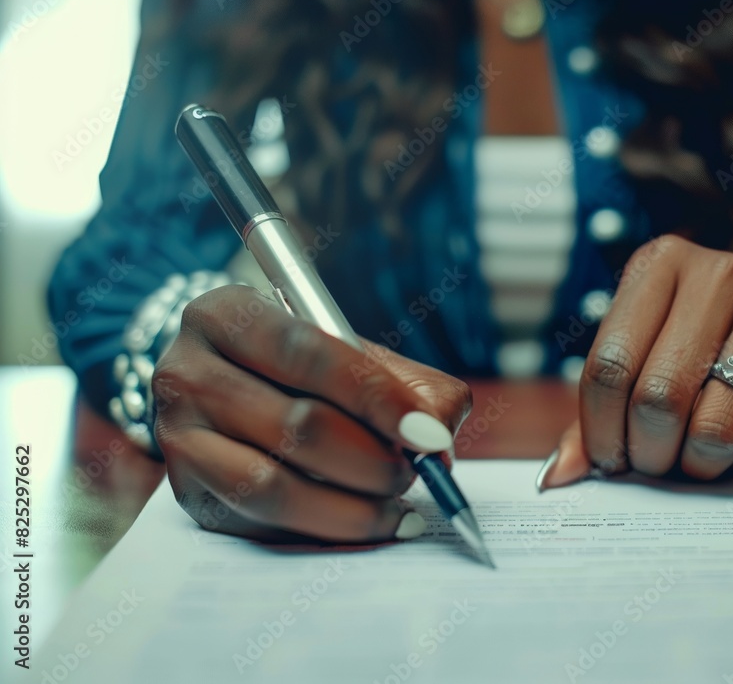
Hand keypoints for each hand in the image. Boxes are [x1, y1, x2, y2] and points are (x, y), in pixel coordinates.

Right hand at [152, 285, 471, 543]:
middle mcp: (187, 371)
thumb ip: (407, 382)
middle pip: (296, 424)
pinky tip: (368, 525)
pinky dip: (325, 531)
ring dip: (352, 507)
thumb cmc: (300, 367)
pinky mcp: (185, 493)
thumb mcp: (349, 351)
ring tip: (398, 505)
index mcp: (225, 315)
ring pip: (272, 485)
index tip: (427, 434)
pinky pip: (262, 524)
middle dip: (373, 459)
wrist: (228, 392)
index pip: (307, 352)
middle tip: (416, 472)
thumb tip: (441, 434)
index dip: (375, 397)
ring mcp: (177, 438)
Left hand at [538, 236, 732, 487]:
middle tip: (652, 463)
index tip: (609, 460)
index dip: (601, 430)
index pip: (608, 366)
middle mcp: (716, 273)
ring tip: (691, 459)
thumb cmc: (692, 343)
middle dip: (648, 452)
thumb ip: (595, 414)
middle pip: (658, 397)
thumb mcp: (640, 354)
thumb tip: (556, 478)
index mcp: (657, 265)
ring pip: (715, 424)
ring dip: (696, 465)